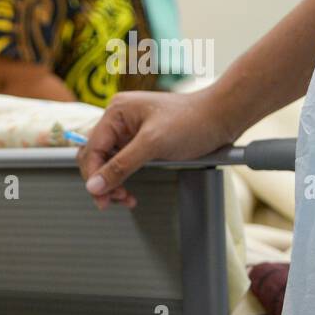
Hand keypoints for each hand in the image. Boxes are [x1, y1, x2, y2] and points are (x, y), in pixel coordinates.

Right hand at [78, 88, 236, 208]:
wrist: (222, 116)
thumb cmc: (192, 121)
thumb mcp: (153, 145)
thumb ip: (120, 166)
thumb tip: (93, 186)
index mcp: (116, 112)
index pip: (92, 149)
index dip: (94, 175)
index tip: (101, 197)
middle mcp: (118, 120)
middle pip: (96, 157)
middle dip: (103, 181)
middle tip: (112, 202)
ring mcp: (129, 131)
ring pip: (107, 163)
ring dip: (113, 183)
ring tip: (125, 198)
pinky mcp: (140, 141)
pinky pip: (122, 164)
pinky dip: (124, 179)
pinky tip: (130, 191)